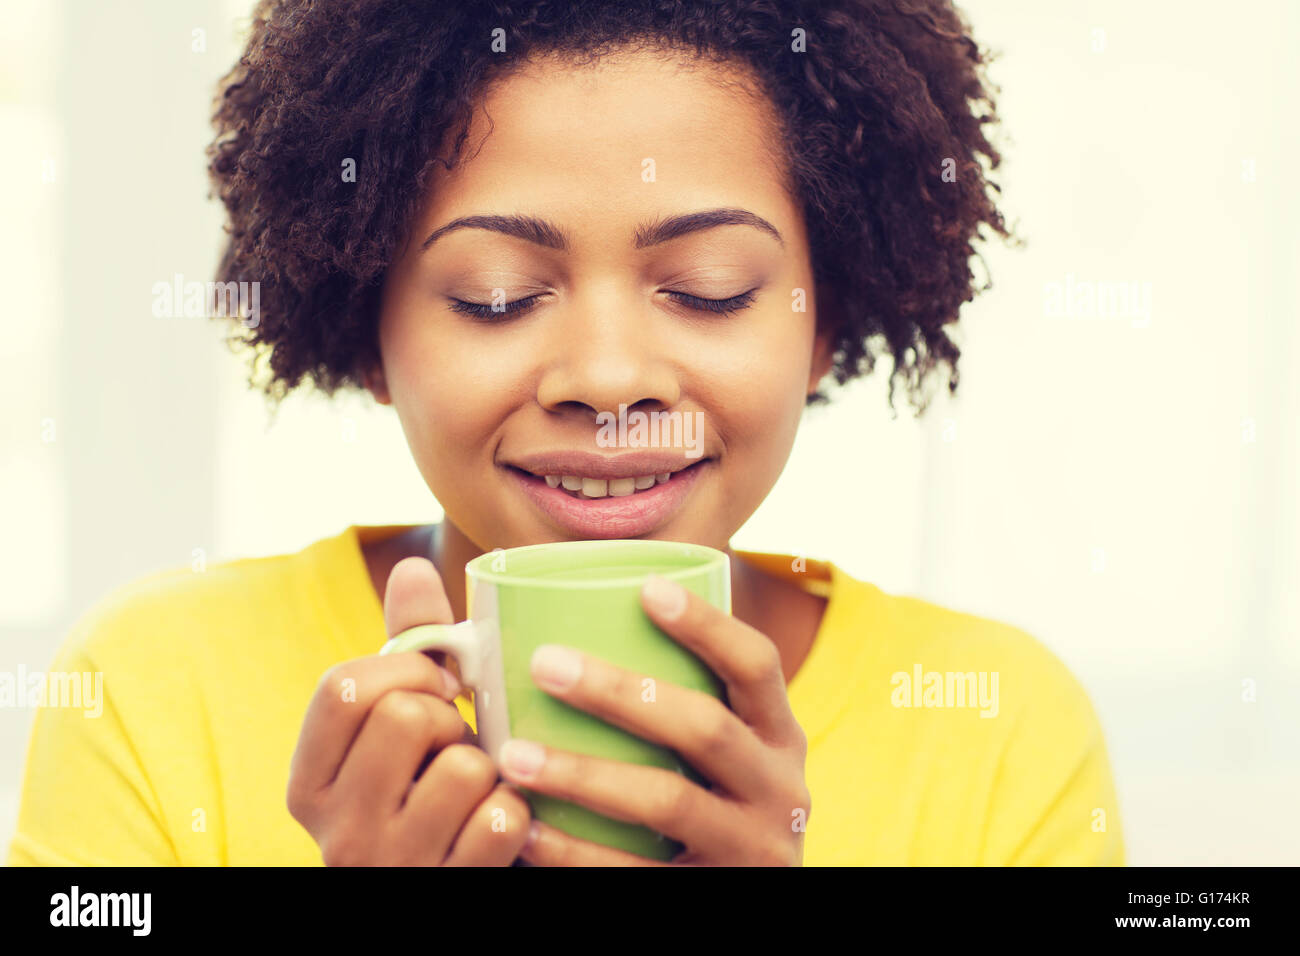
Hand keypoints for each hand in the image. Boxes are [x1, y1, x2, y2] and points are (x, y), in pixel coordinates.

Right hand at [287, 555, 531, 864]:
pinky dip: (517, 815)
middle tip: (456, 745)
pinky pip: (502, 820)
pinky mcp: (449, 892)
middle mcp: (336, 831)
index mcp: (310, 782)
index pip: (343, 687)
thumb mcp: (401, 732)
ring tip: (477, 789)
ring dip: (489, 769)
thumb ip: (407, 652)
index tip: (432, 685)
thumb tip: (412, 565)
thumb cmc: (427, 793)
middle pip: (406, 717)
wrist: (447, 883)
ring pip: (462, 767)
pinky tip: (500, 824)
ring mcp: (391, 868)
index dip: (404, 669)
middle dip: (451, 718)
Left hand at [503, 574, 809, 865]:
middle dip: (621, 692)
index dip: (708, 625)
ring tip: (512, 754)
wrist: (746, 899)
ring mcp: (752, 850)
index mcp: (780, 738)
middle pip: (705, 728)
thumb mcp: (726, 761)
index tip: (645, 587)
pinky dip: (573, 853)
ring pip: (667, 802)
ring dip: (582, 773)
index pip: (757, 665)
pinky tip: (524, 831)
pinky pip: (636, 873)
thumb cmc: (713, 810)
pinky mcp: (712, 895)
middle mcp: (780, 790)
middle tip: (545, 663)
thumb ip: (676, 710)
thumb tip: (566, 639)